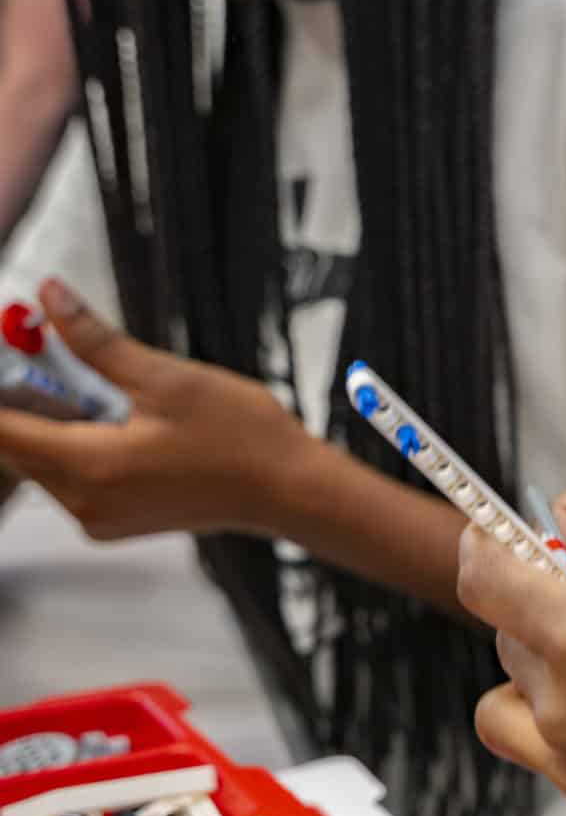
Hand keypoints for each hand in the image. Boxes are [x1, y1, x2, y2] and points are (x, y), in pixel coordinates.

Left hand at [0, 278, 305, 539]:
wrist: (287, 490)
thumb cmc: (239, 436)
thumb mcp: (165, 377)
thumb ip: (95, 341)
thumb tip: (49, 295)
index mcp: (89, 468)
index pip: (1, 431)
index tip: (11, 349)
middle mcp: (82, 504)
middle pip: (15, 446)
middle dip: (18, 396)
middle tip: (36, 346)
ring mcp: (97, 518)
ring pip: (40, 460)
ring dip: (44, 418)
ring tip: (77, 377)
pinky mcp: (112, 520)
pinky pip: (67, 477)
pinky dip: (68, 441)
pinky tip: (101, 412)